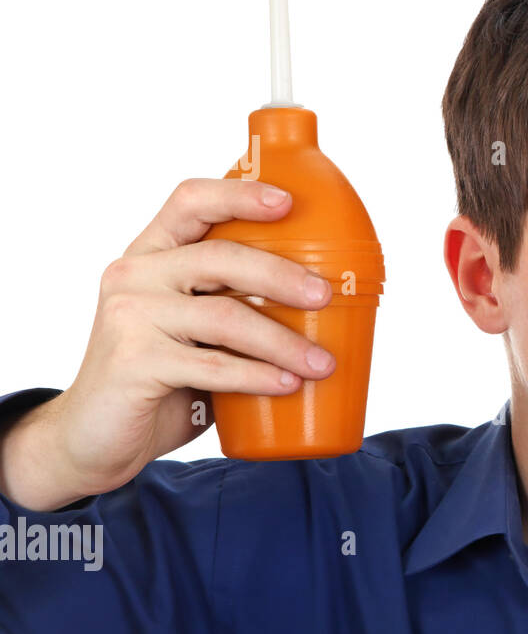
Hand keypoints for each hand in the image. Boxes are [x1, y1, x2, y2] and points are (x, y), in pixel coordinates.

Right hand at [0, 178, 335, 510]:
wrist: (94, 438)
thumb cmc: (162, 381)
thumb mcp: (196, 333)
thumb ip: (234, 307)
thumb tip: (325, 309)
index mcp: (153, 254)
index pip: (191, 201)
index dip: (239, 194)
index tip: (289, 202)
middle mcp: (135, 274)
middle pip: (220, 256)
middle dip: (281, 275)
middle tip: (326, 296)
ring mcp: (129, 316)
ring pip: (224, 316)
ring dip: (283, 341)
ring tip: (322, 362)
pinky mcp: (132, 361)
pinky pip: (211, 364)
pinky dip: (257, 375)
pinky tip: (288, 384)